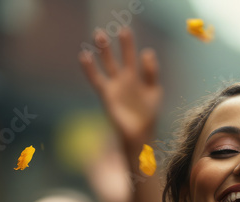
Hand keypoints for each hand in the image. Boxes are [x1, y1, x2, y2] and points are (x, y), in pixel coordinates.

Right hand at [79, 27, 162, 148]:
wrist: (139, 134)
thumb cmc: (148, 114)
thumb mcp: (154, 90)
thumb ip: (151, 72)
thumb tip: (147, 51)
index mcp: (139, 78)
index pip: (139, 60)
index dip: (139, 52)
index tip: (139, 45)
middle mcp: (126, 79)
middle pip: (122, 57)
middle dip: (121, 44)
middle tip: (121, 29)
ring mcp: (115, 86)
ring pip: (108, 64)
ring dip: (104, 50)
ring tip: (99, 34)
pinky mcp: (106, 94)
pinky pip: (96, 78)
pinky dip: (89, 68)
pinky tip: (84, 55)